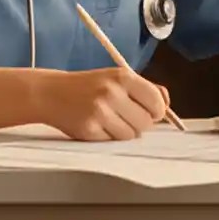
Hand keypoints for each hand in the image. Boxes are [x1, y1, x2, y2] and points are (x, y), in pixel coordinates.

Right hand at [37, 67, 169, 140]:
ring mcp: (100, 111)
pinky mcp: (89, 129)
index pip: (157, 102)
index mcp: (122, 77)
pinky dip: (109, 137)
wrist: (51, 93)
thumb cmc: (88, 86)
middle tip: (125, 116)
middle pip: (146, 123)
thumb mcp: (116, 78)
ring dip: (124, 132)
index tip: (149, 112)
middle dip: (140, 123)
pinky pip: (113, 142)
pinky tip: (98, 125)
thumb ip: (145, 88)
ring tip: (110, 120)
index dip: (156, 111)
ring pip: (131, 135)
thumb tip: (167, 102)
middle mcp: (112, 92)